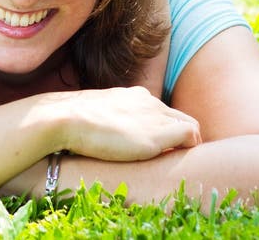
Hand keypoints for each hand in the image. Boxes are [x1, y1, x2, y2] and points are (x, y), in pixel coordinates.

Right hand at [60, 85, 200, 160]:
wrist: (67, 118)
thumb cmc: (75, 121)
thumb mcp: (98, 116)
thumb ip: (112, 120)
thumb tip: (108, 134)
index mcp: (134, 96)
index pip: (163, 112)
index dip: (167, 131)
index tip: (162, 149)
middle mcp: (148, 101)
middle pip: (181, 117)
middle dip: (183, 137)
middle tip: (175, 158)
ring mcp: (154, 115)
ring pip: (190, 125)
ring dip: (187, 144)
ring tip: (177, 163)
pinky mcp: (157, 133)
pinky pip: (190, 134)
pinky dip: (190, 147)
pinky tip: (175, 160)